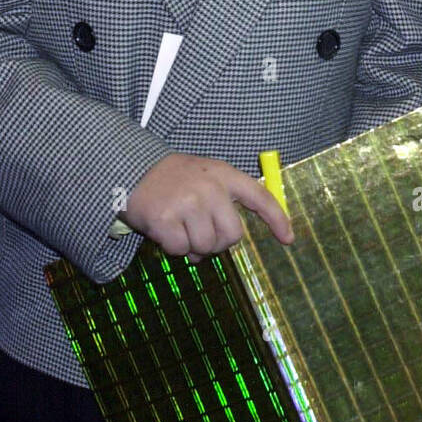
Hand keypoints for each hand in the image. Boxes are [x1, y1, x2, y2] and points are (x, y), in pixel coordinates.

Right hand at [126, 153, 293, 262]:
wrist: (133, 171)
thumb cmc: (175, 180)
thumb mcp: (206, 177)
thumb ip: (224, 202)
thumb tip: (228, 242)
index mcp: (224, 174)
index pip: (260, 198)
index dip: (277, 219)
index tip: (288, 238)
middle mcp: (209, 187)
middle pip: (233, 235)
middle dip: (219, 243)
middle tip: (203, 234)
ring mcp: (187, 203)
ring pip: (207, 246)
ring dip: (195, 246)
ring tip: (181, 228)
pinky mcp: (165, 219)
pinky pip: (181, 250)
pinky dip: (174, 248)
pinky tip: (166, 230)